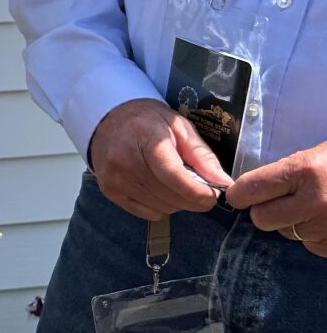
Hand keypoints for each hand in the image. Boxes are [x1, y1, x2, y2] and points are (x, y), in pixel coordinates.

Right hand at [88, 98, 229, 219]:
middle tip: (201, 190)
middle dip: (193, 199)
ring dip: (177, 203)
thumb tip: (223, 183)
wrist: (109, 119)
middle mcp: (124, 161)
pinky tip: (160, 190)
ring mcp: (114, 177)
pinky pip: (146, 213)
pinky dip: (160, 207)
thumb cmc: (149, 121)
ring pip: (161, 207)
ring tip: (177, 185)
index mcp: (146, 140)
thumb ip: (202, 155)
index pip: (174, 176)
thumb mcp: (179, 127)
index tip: (213, 195)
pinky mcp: (109, 190)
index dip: (197, 192)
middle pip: (169, 196)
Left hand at [226, 141, 326, 256]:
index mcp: (304, 171)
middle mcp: (314, 201)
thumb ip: (286, 172)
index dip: (240, 194)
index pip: (250, 189)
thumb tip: (250, 189)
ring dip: (295, 223)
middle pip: (262, 219)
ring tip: (317, 207)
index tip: (239, 196)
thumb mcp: (316, 154)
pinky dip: (316, 237)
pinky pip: (312, 246)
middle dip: (265, 211)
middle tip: (279, 202)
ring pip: (287, 233)